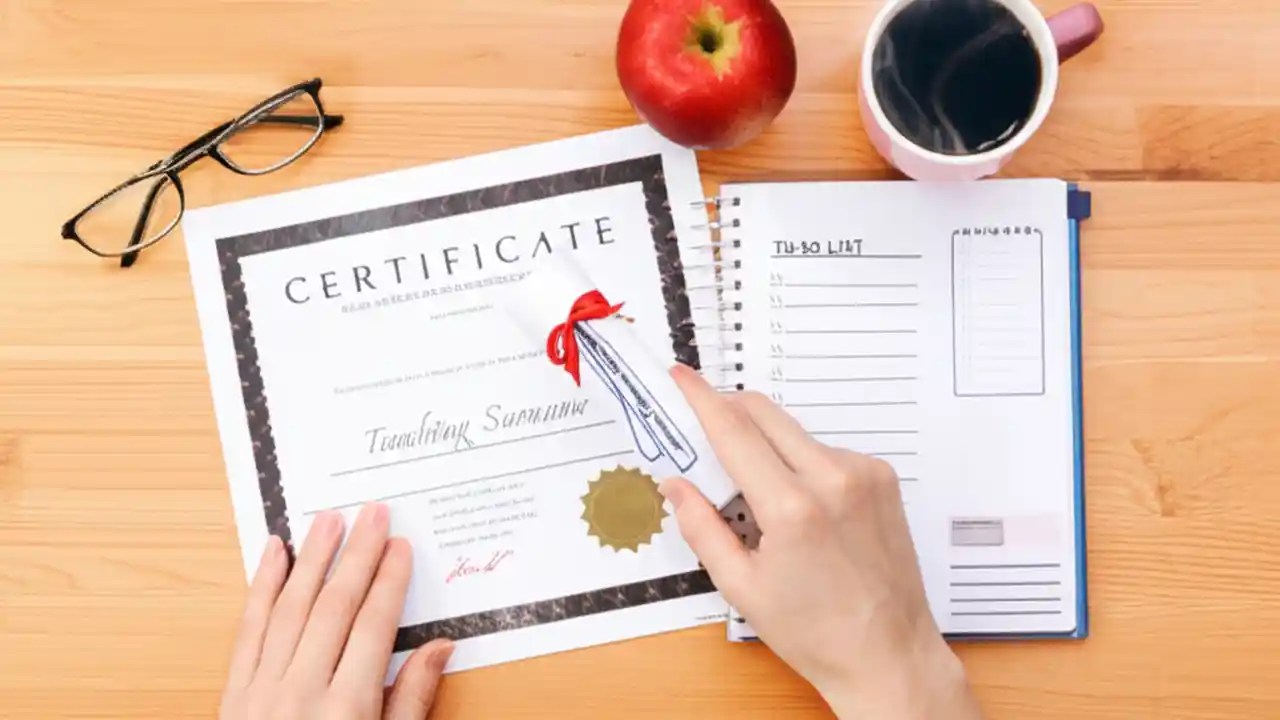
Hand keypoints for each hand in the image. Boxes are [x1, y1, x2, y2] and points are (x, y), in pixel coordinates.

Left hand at [220, 503, 453, 719]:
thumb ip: (412, 700)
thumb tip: (441, 646)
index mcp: (347, 711)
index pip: (372, 627)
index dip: (389, 582)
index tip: (401, 546)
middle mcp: (302, 693)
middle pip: (334, 607)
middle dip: (357, 556)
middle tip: (374, 513)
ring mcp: (262, 692)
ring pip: (290, 608)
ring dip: (311, 559)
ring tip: (328, 520)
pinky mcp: (234, 694)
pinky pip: (248, 628)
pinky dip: (261, 587)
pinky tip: (273, 554)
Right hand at [663, 365, 981, 719]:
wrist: (888, 653)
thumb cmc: (815, 631)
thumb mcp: (741, 587)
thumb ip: (702, 527)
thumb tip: (676, 484)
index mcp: (792, 507)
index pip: (734, 431)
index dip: (701, 399)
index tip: (681, 376)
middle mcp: (833, 478)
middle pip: (765, 414)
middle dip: (728, 410)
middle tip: (702, 425)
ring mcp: (864, 473)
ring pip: (795, 432)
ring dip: (766, 444)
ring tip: (758, 495)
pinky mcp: (882, 477)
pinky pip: (826, 451)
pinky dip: (801, 463)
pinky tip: (800, 506)